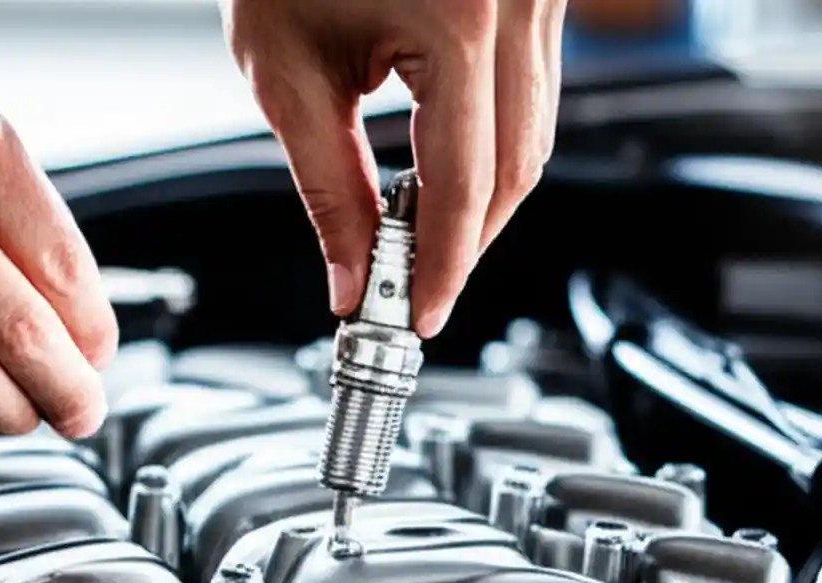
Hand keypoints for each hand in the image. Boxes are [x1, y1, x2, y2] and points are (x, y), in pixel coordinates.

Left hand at [221, 0, 567, 336]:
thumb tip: (348, 275)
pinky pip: (530, 92)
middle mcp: (520, 2)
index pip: (466, 183)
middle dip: (467, 242)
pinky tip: (444, 174)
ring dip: (482, 199)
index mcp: (462, 19)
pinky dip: (491, 146)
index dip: (443, 265)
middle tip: (413, 290)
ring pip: (534, 133)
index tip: (416, 313)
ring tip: (418, 240)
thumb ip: (325, 185)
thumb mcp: (286, 69)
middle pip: (519, 167)